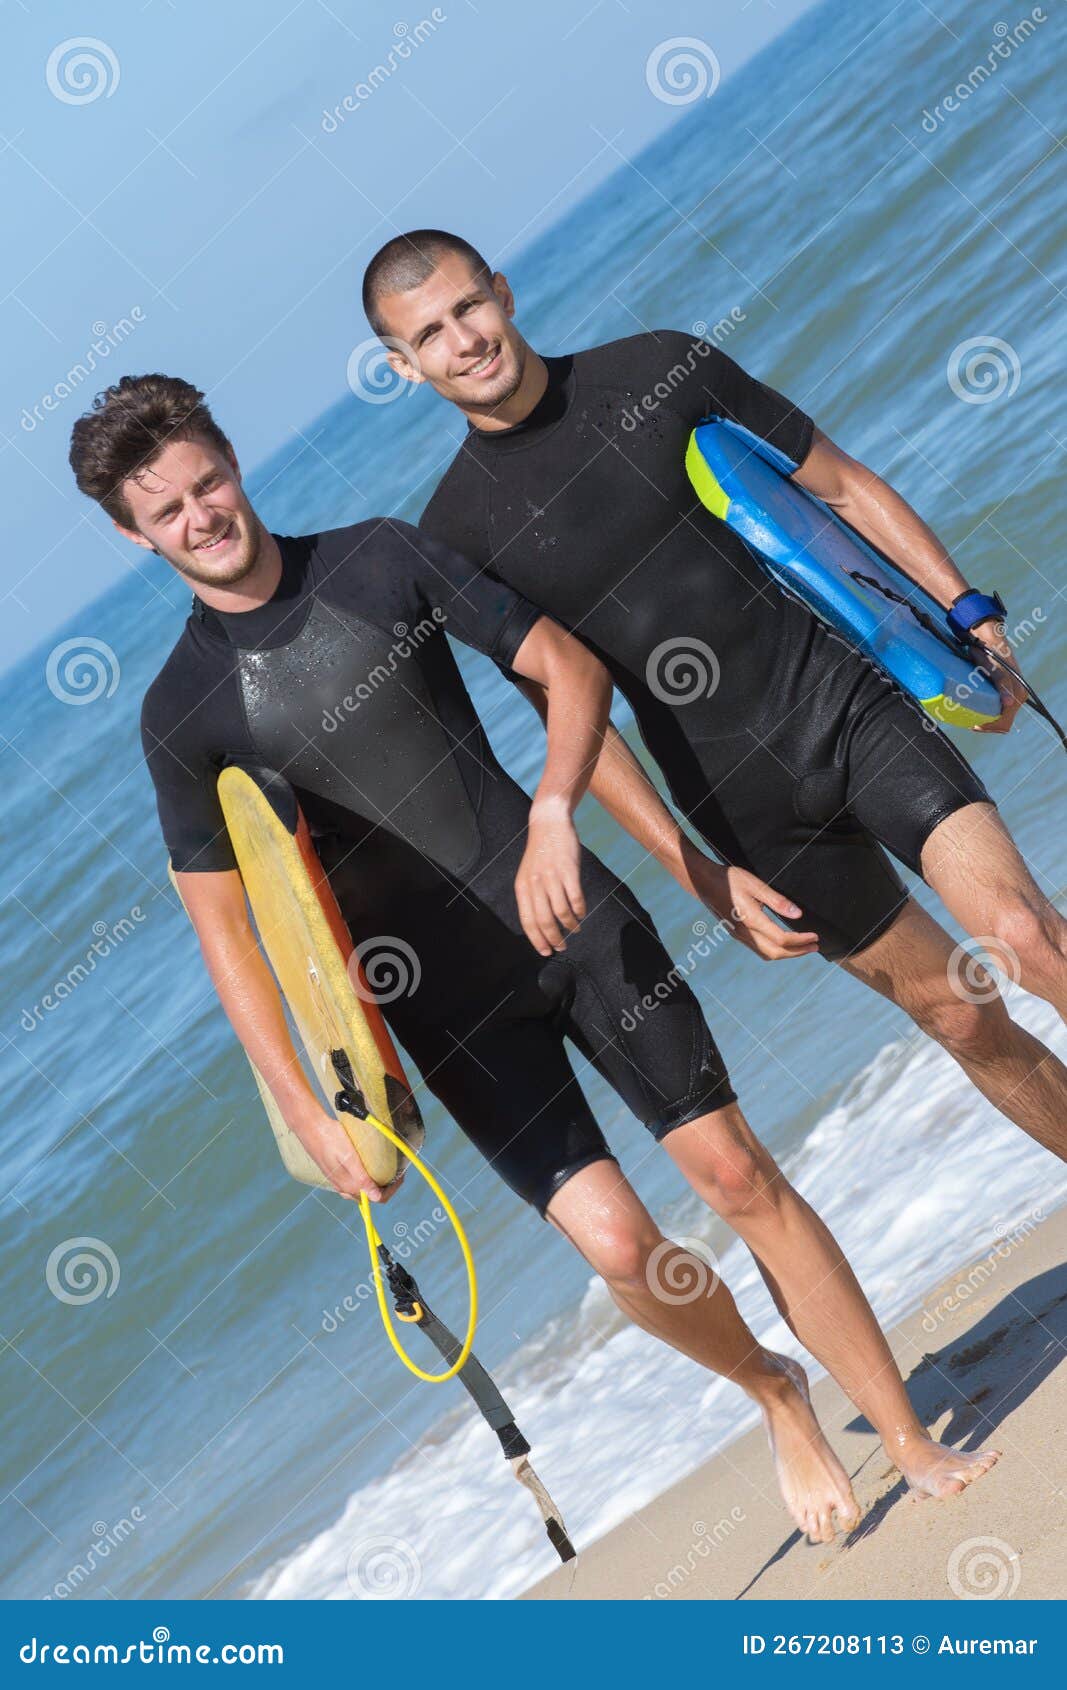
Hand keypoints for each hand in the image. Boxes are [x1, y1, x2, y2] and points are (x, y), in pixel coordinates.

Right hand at [290, 1098, 405, 1202]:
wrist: (310, 1127)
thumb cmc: (330, 1138)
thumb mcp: (350, 1158)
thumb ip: (362, 1179)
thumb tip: (377, 1198)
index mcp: (348, 1185)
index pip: (376, 1198)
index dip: (391, 1190)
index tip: (400, 1176)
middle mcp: (342, 1187)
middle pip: (369, 1196)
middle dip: (385, 1186)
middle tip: (396, 1171)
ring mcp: (337, 1181)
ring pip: (361, 1190)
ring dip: (375, 1183)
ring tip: (385, 1169)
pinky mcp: (334, 1173)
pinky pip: (353, 1182)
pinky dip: (364, 1179)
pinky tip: (367, 1168)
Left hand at [515, 800, 585, 955]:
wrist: (549, 823)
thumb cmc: (541, 852)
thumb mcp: (529, 875)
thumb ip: (532, 896)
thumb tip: (541, 924)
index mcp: (522, 887)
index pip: (528, 921)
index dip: (537, 940)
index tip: (546, 952)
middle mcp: (535, 884)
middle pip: (544, 921)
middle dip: (554, 939)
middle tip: (562, 947)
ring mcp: (552, 877)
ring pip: (561, 913)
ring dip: (569, 926)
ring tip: (575, 929)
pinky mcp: (568, 870)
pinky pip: (575, 898)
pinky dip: (579, 910)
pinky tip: (581, 914)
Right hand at [684, 855, 819, 959]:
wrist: (703, 882)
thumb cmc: (729, 879)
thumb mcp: (756, 884)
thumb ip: (777, 901)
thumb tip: (798, 915)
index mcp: (751, 920)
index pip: (782, 939)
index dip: (801, 940)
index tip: (815, 936)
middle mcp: (745, 933)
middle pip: (775, 953)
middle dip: (798, 952)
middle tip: (815, 946)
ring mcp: (739, 935)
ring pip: (766, 954)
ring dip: (787, 954)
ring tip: (803, 947)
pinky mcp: (736, 933)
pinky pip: (758, 949)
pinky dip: (775, 951)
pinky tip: (782, 944)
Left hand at [969, 616, 1024, 733]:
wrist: (987, 639)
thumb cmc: (991, 654)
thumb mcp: (996, 669)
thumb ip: (1003, 685)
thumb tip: (1008, 704)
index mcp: (1018, 695)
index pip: (1004, 724)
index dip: (988, 727)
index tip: (972, 724)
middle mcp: (1017, 697)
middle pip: (1001, 723)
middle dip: (986, 725)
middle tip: (969, 721)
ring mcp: (1011, 694)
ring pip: (998, 717)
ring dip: (985, 719)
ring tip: (970, 715)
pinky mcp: (1003, 691)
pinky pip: (995, 709)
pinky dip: (985, 712)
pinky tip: (974, 708)